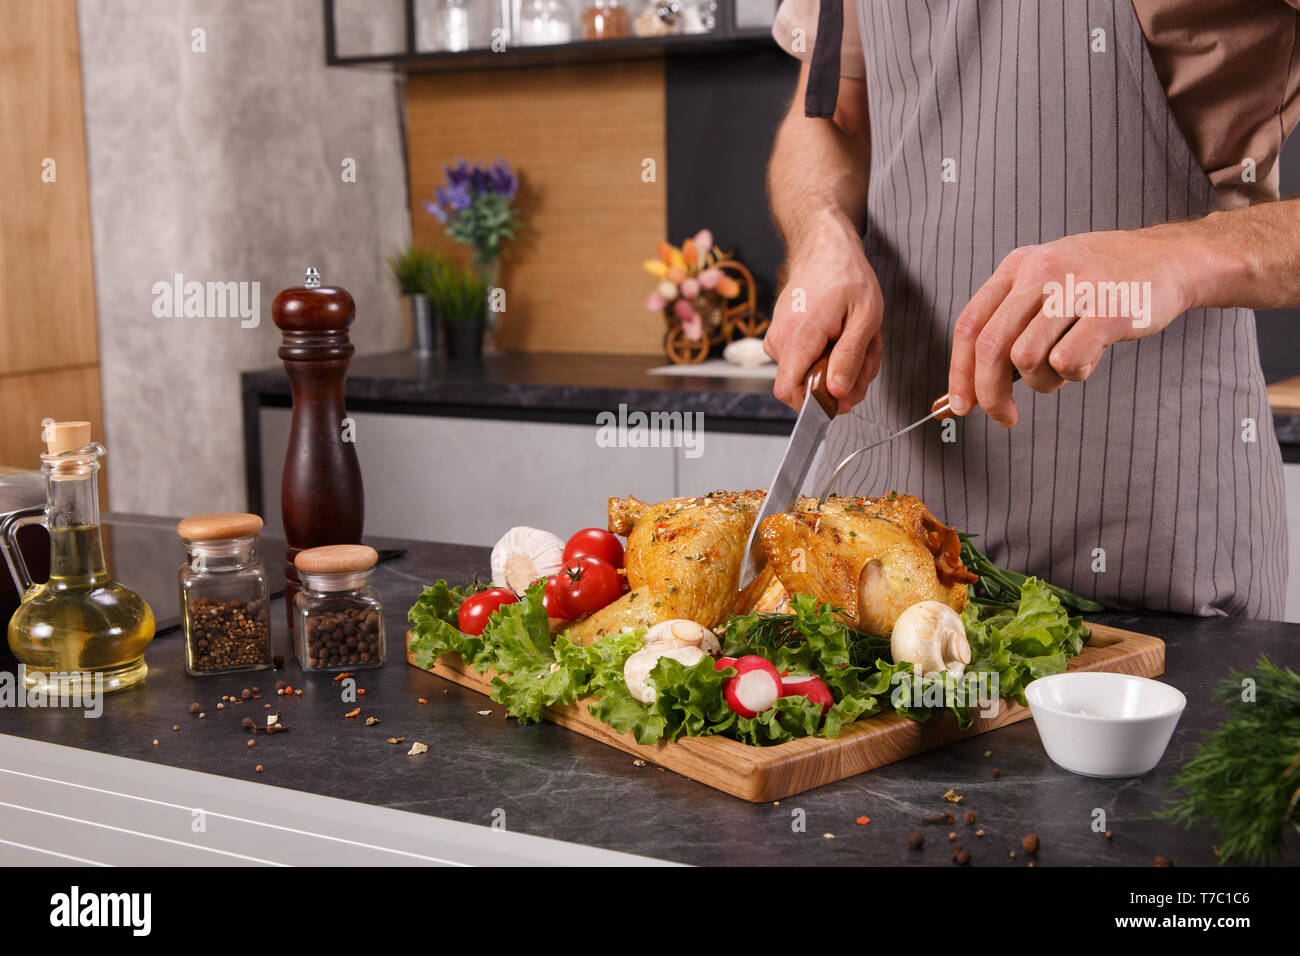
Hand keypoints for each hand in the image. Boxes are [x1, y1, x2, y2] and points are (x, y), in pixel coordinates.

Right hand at [765, 211, 883, 412]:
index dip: (816, 404)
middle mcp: (780, 340)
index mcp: (799, 336)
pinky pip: (804, 363)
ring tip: (858, 339)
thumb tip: (836, 393)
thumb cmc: (846, 275)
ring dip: (840, 368)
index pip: (789, 392)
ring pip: (808, 377)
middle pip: (805, 388)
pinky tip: (844, 336)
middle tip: (867, 357)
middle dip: (842, 382)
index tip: (844, 395)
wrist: (823, 248)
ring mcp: (777, 339)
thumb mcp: (865, 316)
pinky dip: (830, 357)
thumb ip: (850, 358)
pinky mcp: (780, 338)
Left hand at [947, 226, 1198, 426]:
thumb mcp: (1048, 284)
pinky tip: (1090, 359)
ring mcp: (1076, 287)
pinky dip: (1074, 374)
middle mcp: (1041, 271)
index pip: (970, 325)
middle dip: (990, 394)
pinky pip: (1067, 361)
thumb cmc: (1103, 283)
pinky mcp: (1109, 308)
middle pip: (991, 347)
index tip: (960, 405)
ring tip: (1065, 370)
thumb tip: (974, 385)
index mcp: (1018, 266)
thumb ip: (1013, 323)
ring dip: (1042, 382)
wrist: (1170, 259)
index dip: (959, 372)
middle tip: (1004, 416)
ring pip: (1026, 358)